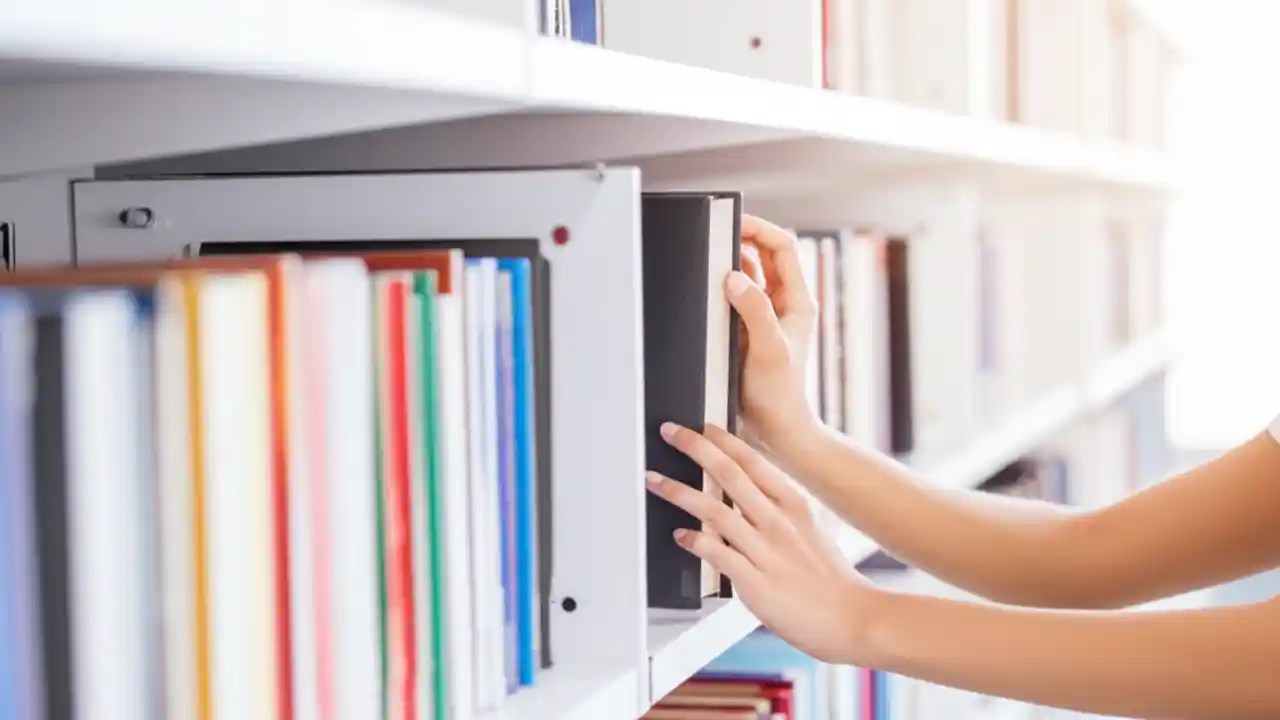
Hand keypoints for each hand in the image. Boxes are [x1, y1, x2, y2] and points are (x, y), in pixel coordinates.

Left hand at [646, 422, 884, 665]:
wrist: (851, 618)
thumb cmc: (828, 578)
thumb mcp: (809, 529)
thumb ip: (777, 510)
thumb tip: (743, 493)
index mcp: (793, 504)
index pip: (752, 461)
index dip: (721, 440)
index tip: (699, 426)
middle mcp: (778, 522)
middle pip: (729, 474)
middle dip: (694, 448)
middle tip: (670, 432)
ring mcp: (766, 551)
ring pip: (715, 510)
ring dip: (679, 491)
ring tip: (655, 480)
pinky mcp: (755, 582)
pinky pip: (717, 555)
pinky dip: (694, 541)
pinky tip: (678, 534)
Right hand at [728, 215, 820, 459]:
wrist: (776, 430)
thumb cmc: (782, 395)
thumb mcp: (769, 348)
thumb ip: (754, 310)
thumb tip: (734, 276)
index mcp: (798, 300)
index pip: (782, 246)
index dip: (759, 228)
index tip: (733, 222)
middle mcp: (783, 304)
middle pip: (763, 254)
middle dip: (740, 240)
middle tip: (713, 236)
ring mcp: (764, 316)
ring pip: (745, 275)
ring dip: (727, 265)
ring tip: (706, 261)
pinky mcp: (746, 331)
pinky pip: (732, 299)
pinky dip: (718, 290)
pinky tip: (704, 293)